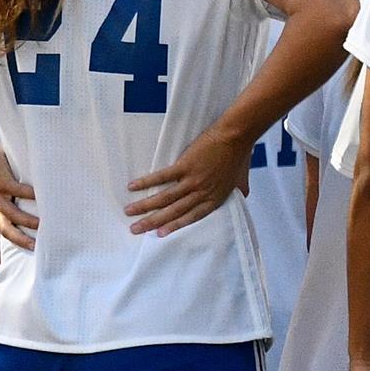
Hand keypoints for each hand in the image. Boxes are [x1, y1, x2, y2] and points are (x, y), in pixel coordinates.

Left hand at [0, 136, 36, 249]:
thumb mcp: (2, 187)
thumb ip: (17, 197)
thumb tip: (41, 201)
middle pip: (4, 231)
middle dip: (18, 241)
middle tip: (34, 249)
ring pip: (11, 215)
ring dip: (27, 222)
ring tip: (42, 226)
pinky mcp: (1, 182)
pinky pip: (18, 191)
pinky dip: (31, 195)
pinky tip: (42, 196)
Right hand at [126, 123, 250, 235]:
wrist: (236, 136)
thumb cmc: (239, 157)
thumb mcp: (241, 181)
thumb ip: (238, 192)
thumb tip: (241, 199)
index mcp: (215, 198)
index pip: (192, 217)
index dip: (175, 226)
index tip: (159, 234)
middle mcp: (202, 193)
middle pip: (175, 211)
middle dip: (153, 222)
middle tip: (135, 229)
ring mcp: (193, 180)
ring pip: (166, 198)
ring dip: (145, 206)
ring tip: (129, 211)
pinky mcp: (185, 166)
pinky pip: (162, 177)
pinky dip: (147, 182)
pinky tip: (132, 187)